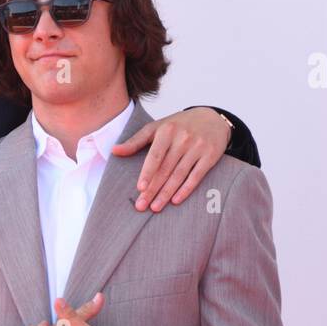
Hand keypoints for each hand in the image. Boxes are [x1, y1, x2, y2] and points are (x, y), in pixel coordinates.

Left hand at [111, 107, 230, 211]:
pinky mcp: (210, 155)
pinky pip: (196, 176)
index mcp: (167, 131)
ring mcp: (198, 147)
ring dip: (167, 193)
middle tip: (142, 205)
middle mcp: (183, 138)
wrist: (212, 118)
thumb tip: (114, 151)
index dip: (148, 173)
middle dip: (153, 189)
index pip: (155, 156)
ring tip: (155, 207)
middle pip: (166, 169)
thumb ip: (136, 141)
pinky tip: (176, 200)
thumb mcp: (157, 127)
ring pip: (179, 175)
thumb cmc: (179, 125)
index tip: (140, 188)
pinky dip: (186, 189)